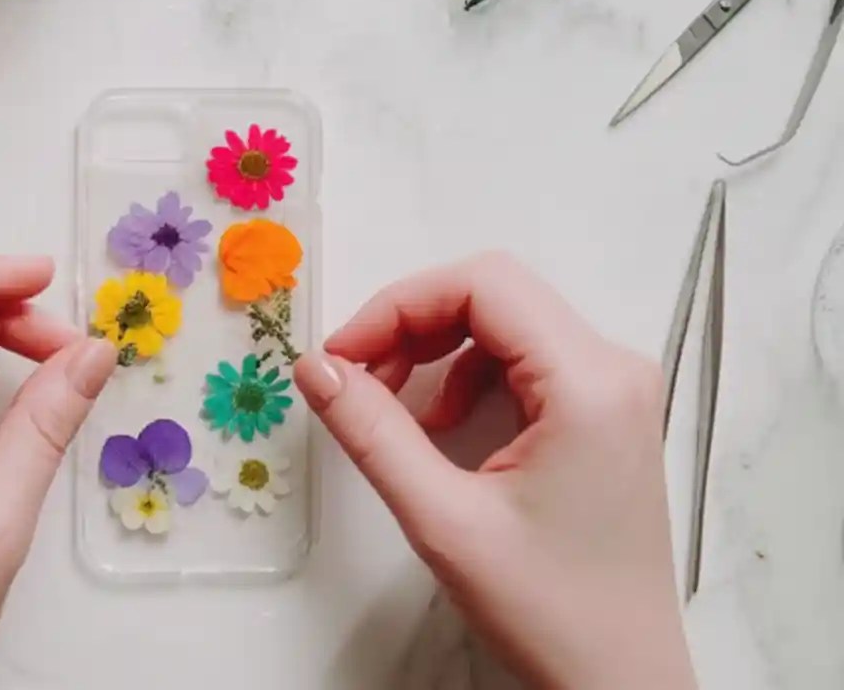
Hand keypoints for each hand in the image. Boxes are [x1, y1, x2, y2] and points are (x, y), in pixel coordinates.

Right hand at [293, 253, 695, 689]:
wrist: (620, 681)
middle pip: (495, 297)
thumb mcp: (444, 520)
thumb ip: (373, 434)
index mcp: (590, 382)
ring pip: (506, 327)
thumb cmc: (547, 610)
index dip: (398, 305)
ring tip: (390, 410)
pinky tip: (441, 431)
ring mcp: (614, 392)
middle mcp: (614, 368)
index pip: (484, 284)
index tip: (341, 357)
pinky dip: (466, 379)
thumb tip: (313, 367)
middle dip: (411, 325)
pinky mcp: (603, 417)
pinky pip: (524, 364)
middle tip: (354, 379)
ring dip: (435, 353)